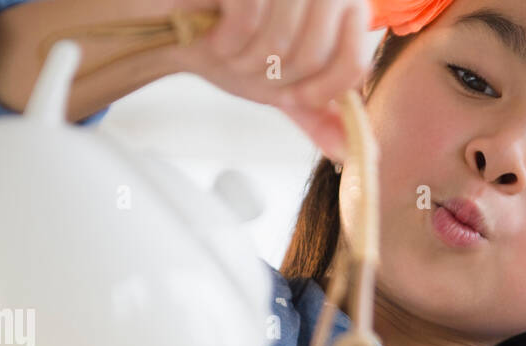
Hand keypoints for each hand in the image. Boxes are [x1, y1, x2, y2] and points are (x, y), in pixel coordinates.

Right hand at [169, 0, 372, 160]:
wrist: (169, 26)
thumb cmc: (228, 47)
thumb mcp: (281, 87)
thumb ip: (319, 115)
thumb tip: (350, 152)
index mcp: (339, 6)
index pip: (356, 60)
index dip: (325, 91)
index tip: (296, 97)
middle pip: (317, 51)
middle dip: (278, 77)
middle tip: (254, 69)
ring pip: (282, 35)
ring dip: (249, 60)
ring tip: (233, 52)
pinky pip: (248, 13)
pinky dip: (228, 39)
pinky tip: (216, 36)